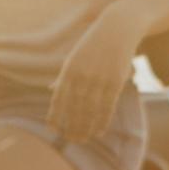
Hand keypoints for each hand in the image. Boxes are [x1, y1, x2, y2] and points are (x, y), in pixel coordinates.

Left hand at [47, 5, 142, 143]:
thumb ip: (64, 76)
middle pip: (74, 108)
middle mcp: (81, 76)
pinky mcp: (115, 81)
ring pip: (90, 110)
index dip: (55, 115)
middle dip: (71, 126)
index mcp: (68, 70)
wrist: (117, 29)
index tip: (53, 130)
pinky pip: (107, 106)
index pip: (58, 98)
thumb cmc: (93, 44)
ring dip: (85, 127)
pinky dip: (102, 121)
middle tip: (71, 140)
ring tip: (83, 139)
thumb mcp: (74, 58)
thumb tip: (51, 90)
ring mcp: (98, 79)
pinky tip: (99, 131)